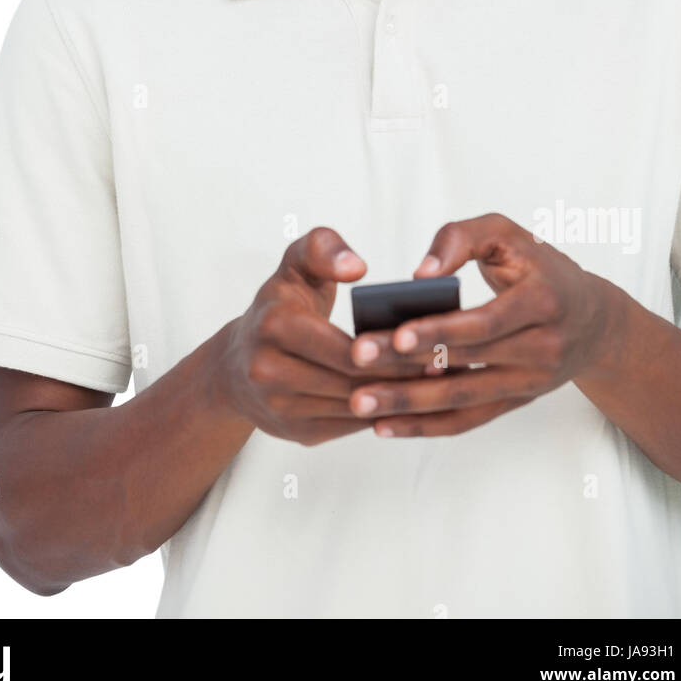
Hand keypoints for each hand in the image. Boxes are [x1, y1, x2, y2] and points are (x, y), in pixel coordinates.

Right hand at [217, 227, 426, 445]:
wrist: (236, 361)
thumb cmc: (280, 304)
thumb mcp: (295, 264)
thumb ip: (324, 248)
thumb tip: (357, 267)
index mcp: (275, 324)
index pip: (345, 346)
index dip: (389, 347)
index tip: (429, 339)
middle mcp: (268, 370)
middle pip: (352, 381)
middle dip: (401, 374)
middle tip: (444, 363)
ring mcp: (279, 407)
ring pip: (353, 408)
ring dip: (397, 398)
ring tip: (436, 382)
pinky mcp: (293, 432)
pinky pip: (347, 427)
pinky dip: (380, 415)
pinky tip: (409, 399)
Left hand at [346, 213, 617, 436]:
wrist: (594, 321)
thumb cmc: (541, 268)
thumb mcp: (509, 234)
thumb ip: (461, 238)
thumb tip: (421, 273)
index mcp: (541, 301)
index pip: (485, 323)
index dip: (440, 331)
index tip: (395, 336)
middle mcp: (542, 348)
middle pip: (466, 363)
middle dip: (407, 366)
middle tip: (357, 362)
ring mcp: (529, 382)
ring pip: (463, 399)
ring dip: (409, 404)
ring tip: (361, 402)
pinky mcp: (515, 402)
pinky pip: (468, 420)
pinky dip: (426, 426)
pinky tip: (385, 426)